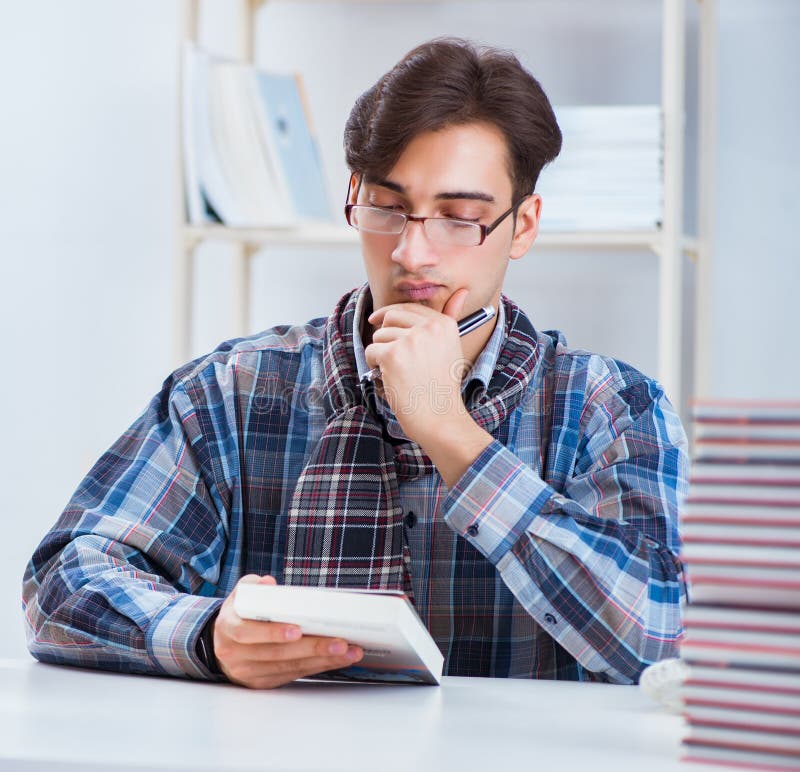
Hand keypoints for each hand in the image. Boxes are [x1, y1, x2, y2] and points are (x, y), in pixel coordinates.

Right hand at [212, 575, 363, 688]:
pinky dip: (316, 667)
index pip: (249, 633)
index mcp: (229, 628)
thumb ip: (254, 587)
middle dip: (312, 648)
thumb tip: (268, 584)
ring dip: (321, 661)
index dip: (273, 632)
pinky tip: (335, 660)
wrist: (223, 643)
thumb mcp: (241, 595)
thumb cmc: (239, 614)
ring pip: (288, 668)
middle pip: (277, 654)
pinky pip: (292, 676)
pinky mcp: (263, 682)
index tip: (297, 630)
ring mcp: (249, 672)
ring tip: (347, 652)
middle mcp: (236, 654)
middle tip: (340, 643)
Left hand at [366, 289, 469, 443]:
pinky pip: (371, 351)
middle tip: (391, 356)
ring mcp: (410, 340)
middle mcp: (429, 328)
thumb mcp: (451, 347)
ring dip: (381, 353)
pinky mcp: (392, 355)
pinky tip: (388, 378)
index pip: (409, 308)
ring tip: (397, 372)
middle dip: (385, 335)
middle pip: (390, 317)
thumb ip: (450, 317)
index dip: (391, 316)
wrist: (440, 418)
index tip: (379, 322)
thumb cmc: (442, 387)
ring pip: (378, 335)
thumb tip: (461, 291)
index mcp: (443, 324)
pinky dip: (374, 366)